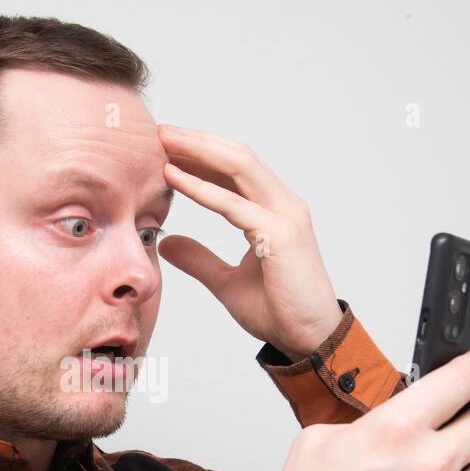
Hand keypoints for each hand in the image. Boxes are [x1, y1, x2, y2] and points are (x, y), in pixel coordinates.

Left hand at [156, 124, 341, 360]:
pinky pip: (235, 205)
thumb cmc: (278, 310)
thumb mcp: (226, 282)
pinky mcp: (281, 235)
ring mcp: (285, 216)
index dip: (202, 153)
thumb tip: (168, 243)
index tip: (167, 146)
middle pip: (238, 156)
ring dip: (199, 151)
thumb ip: (200, 260)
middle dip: (198, 140)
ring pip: (240, 166)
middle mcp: (283, 205)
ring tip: (164, 142)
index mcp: (273, 211)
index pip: (236, 169)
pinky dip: (202, 189)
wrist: (309, 340)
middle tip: (160, 131)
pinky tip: (174, 179)